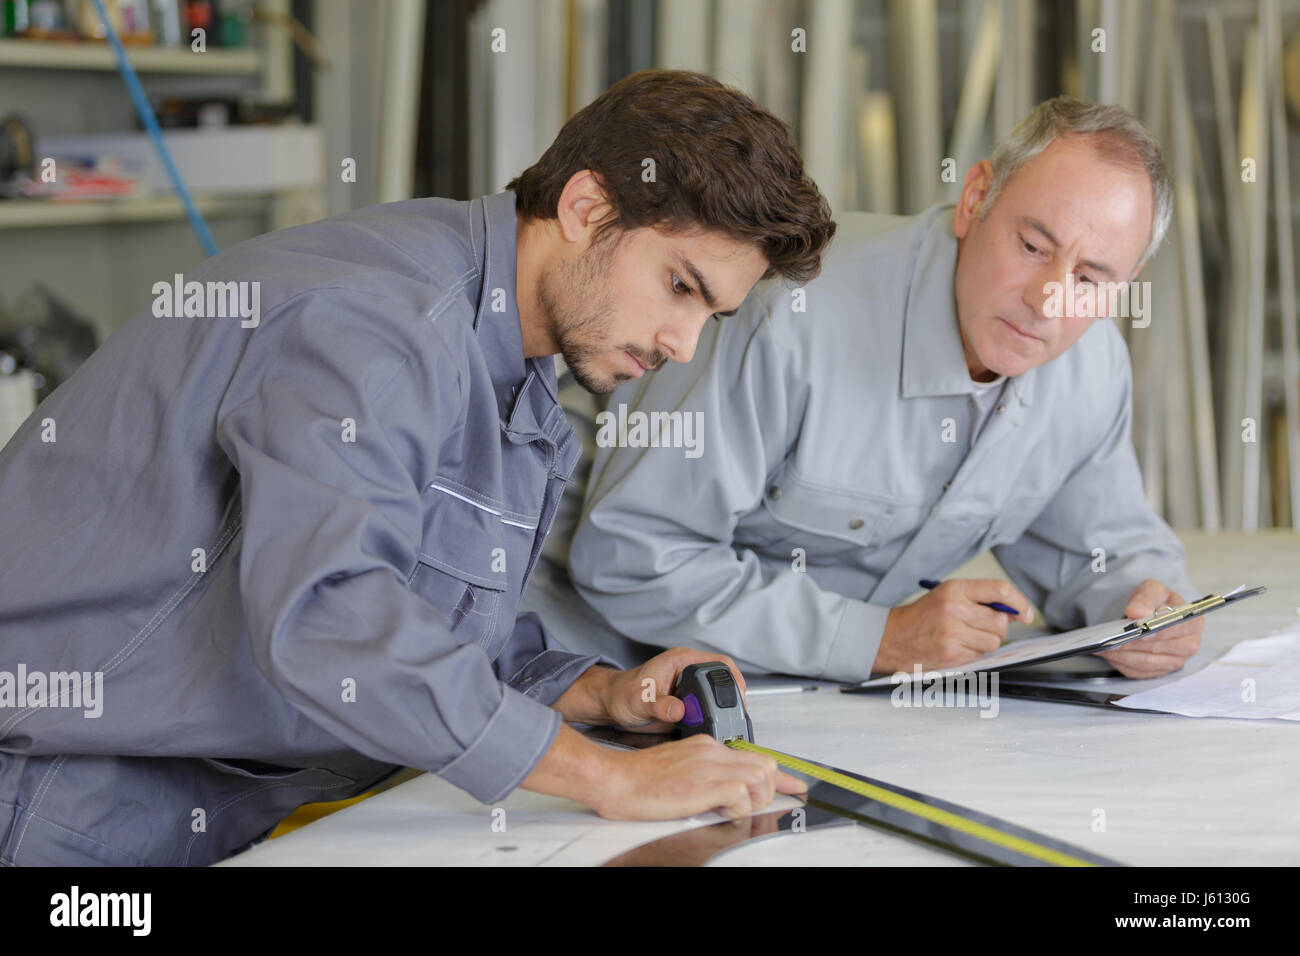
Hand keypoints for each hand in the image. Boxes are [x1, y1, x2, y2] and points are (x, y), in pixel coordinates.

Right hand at [591, 734, 806, 820]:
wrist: (614, 779)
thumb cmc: (639, 779)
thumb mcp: (679, 769)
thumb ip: (704, 774)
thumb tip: (726, 793)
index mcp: (705, 746)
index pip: (753, 755)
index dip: (780, 775)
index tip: (795, 785)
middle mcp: (711, 751)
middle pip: (765, 764)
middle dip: (769, 790)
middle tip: (751, 806)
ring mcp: (708, 765)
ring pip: (760, 776)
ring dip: (755, 799)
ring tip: (732, 809)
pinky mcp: (702, 784)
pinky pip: (740, 795)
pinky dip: (738, 809)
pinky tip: (719, 812)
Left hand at [602, 646, 748, 733]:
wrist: (614, 704)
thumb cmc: (623, 694)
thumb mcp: (639, 700)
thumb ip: (658, 705)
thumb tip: (679, 710)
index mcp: (681, 661)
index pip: (718, 663)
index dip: (733, 678)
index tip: (738, 698)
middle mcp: (690, 671)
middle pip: (725, 680)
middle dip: (733, 698)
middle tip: (734, 717)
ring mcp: (692, 688)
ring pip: (720, 695)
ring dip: (725, 710)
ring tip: (726, 725)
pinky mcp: (690, 703)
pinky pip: (710, 709)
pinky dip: (715, 718)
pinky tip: (715, 729)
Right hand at [873, 579, 1034, 672]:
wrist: (891, 637)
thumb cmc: (921, 617)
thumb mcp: (947, 595)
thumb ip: (978, 599)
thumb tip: (1013, 611)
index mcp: (954, 589)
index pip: (999, 590)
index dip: (1019, 601)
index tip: (1026, 612)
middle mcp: (954, 609)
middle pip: (1000, 620)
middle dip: (998, 627)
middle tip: (983, 627)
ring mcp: (953, 633)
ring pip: (993, 641)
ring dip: (986, 642)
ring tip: (965, 637)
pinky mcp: (951, 653)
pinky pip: (980, 655)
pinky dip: (973, 653)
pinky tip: (956, 647)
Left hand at [1096, 579, 1201, 677]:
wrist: (1151, 615)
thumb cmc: (1156, 602)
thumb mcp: (1152, 590)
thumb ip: (1145, 598)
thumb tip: (1136, 612)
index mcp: (1192, 622)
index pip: (1177, 629)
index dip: (1159, 631)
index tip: (1142, 631)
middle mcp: (1188, 645)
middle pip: (1159, 649)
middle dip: (1134, 644)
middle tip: (1113, 640)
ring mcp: (1175, 661)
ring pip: (1147, 663)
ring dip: (1124, 656)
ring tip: (1106, 647)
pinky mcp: (1160, 671)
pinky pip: (1139, 671)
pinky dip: (1122, 663)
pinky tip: (1109, 654)